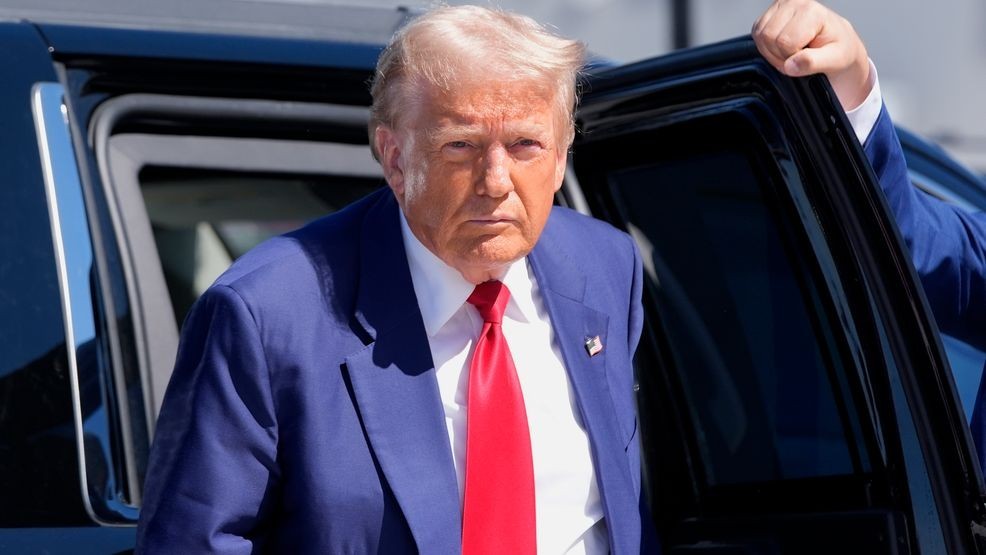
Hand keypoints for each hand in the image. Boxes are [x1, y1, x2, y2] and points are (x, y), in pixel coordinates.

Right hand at [752, 0, 871, 110]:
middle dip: (780, 56)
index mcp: (811, 11)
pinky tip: (783, 46)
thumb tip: (790, 65)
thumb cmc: (838, 48)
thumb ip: (813, 63)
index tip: (806, 59)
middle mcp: (795, 2)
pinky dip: (767, 46)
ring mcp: (780, 5)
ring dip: (772, 52)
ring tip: (791, 52)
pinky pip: (756, 34)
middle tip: (797, 58)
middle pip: (769, 37)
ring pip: (760, 36)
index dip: (792, 58)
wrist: (836, 41)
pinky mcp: (770, 13)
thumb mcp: (835, 59)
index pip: (785, 42)